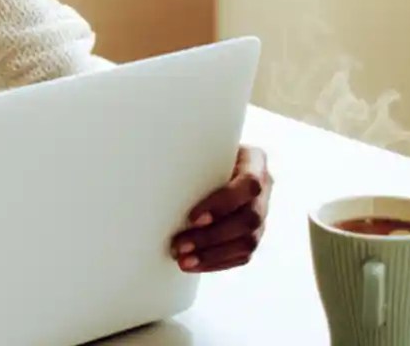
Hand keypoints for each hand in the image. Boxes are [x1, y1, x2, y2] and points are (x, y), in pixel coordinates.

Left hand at [171, 145, 272, 272]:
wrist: (209, 158)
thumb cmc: (196, 149)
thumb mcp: (196, 145)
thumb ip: (184, 153)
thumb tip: (144, 164)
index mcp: (254, 161)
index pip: (249, 185)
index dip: (223, 204)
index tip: (192, 217)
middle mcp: (265, 187)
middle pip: (249, 219)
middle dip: (211, 236)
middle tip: (179, 245)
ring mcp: (263, 212)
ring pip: (248, 242)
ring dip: (212, 255)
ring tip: (183, 260)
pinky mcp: (255, 233)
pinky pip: (242, 255)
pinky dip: (217, 262)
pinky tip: (195, 265)